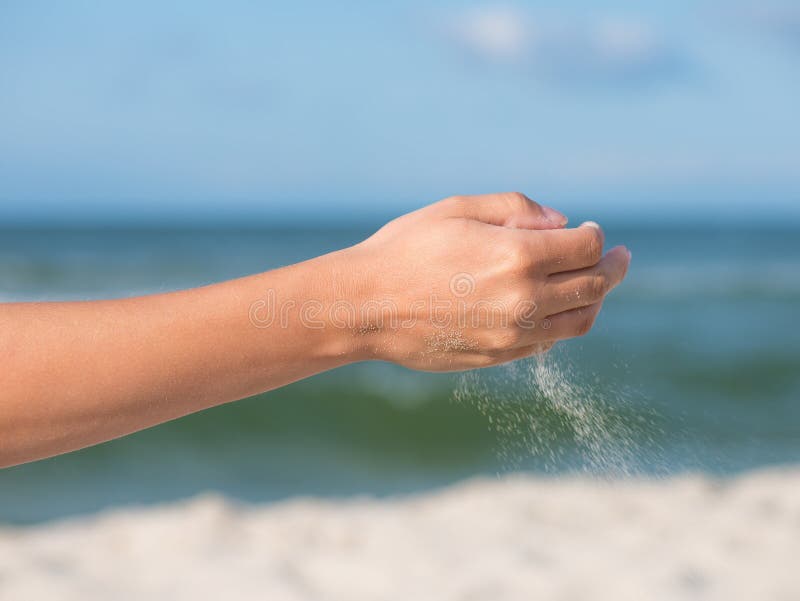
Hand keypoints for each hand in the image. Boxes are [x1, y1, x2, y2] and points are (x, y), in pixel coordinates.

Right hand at [344, 192, 629, 370]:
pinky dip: (562, 323)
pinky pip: (548, 341)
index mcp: (518, 255)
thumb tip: (561, 223)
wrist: (366, 307)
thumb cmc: (407, 249)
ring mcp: (514, 334)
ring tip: (596, 286)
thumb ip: (517, 209)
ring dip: (595, 300)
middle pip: (595, 285)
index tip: (592, 229)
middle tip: (620, 257)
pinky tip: (553, 308)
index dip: (597, 234)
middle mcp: (525, 299)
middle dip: (613, 266)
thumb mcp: (459, 208)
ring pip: (580, 320)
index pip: (587, 246)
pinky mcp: (499, 356)